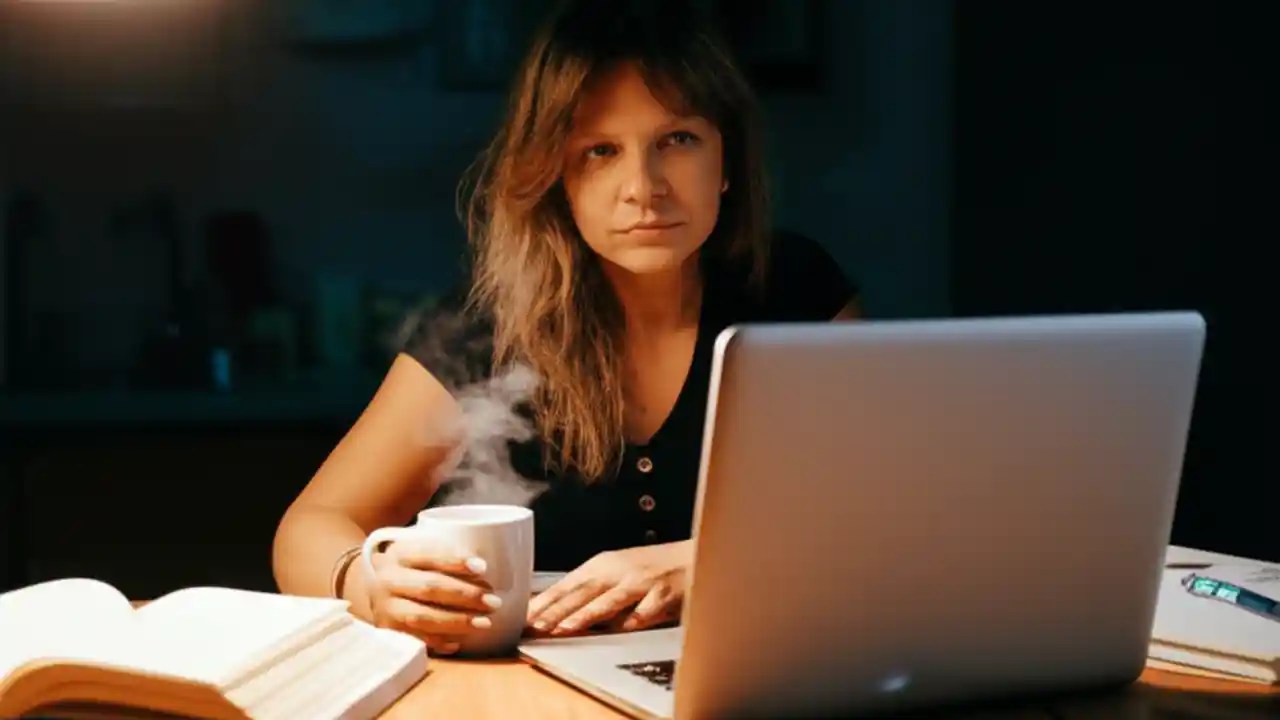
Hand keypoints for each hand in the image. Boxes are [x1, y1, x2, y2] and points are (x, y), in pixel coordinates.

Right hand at [360, 539, 502, 654]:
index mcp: (400, 554)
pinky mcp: (387, 630)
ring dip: (457, 621)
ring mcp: (385, 606)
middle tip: (494, 601)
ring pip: (423, 616)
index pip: (430, 554)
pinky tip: (460, 642)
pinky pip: (416, 638)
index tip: (483, 568)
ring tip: (484, 623)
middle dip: (466, 595)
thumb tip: (482, 571)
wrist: (371, 588)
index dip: (457, 561)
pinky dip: (440, 641)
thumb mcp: (421, 553)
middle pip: (430, 587)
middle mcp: (389, 579)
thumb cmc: (410, 569)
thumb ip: (446, 557)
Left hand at [526, 541, 690, 636]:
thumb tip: (560, 613)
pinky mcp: (667, 592)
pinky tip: (626, 627)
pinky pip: (650, 607)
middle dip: (557, 609)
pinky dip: (638, 616)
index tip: (526, 616)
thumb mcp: (618, 574)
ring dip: (587, 613)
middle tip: (535, 625)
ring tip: (565, 627)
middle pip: (584, 591)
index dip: (547, 600)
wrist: (696, 555)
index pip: (569, 584)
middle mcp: (620, 571)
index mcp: (604, 565)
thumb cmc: (654, 568)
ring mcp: (644, 581)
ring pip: (611, 598)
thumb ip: (594, 592)